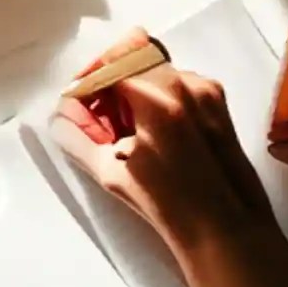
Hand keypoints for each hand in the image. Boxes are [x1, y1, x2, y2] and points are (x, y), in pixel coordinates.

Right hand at [49, 28, 287, 286]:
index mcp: (159, 96)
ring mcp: (208, 92)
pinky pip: (179, 87)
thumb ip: (80, 139)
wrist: (226, 230)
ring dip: (134, 90)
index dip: (88, 78)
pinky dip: (157, 101)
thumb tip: (61, 120)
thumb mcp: (113, 173)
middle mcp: (188, 83)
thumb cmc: (170, 206)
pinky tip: (150, 136)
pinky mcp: (219, 107)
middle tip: (96, 113)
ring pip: (158, 70)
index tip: (77, 99)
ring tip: (123, 130)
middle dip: (110, 80)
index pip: (112, 60)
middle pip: (136, 56)